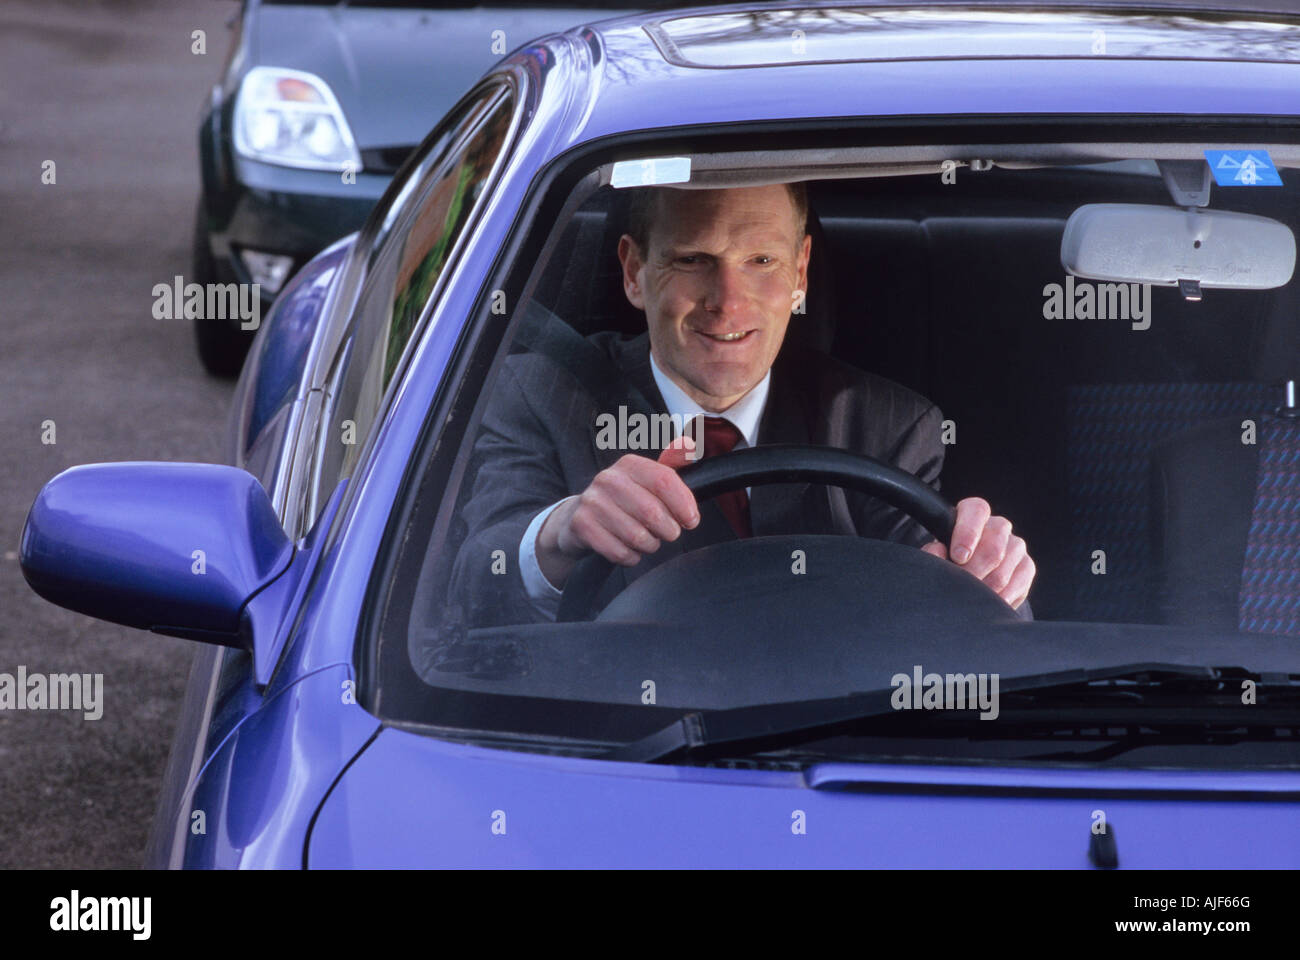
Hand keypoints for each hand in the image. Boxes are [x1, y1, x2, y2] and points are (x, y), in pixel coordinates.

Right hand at [536, 434, 700, 588]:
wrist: (579, 517)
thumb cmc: (624, 500)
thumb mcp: (646, 480)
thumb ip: (671, 466)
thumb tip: (689, 445)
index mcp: (630, 465)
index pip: (664, 481)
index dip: (684, 504)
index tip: (691, 520)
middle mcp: (608, 479)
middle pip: (653, 513)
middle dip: (668, 531)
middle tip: (668, 533)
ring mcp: (592, 502)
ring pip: (637, 536)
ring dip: (650, 545)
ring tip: (647, 540)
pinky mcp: (582, 526)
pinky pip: (620, 552)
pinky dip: (631, 557)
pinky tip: (629, 549)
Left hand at [920, 496, 1034, 609]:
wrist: (967, 575)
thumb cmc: (947, 559)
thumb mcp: (936, 553)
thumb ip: (933, 552)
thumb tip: (937, 552)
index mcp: (973, 514)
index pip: (976, 511)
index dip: (968, 533)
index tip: (958, 557)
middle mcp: (998, 526)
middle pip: (993, 549)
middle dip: (972, 573)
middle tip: (959, 586)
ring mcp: (1016, 546)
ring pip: (1002, 573)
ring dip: (983, 591)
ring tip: (968, 598)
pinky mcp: (1027, 566)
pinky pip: (1017, 585)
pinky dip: (999, 599)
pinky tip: (986, 603)